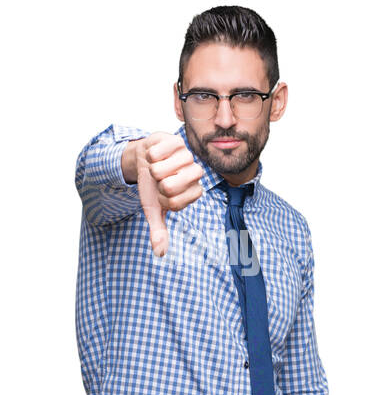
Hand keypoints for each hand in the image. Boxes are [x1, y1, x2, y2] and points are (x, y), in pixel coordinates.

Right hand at [131, 132, 203, 257]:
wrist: (145, 158)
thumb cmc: (152, 185)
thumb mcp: (153, 208)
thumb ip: (159, 230)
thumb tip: (160, 254)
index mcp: (194, 192)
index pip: (175, 202)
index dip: (161, 199)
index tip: (162, 194)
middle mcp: (196, 174)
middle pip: (169, 186)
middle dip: (155, 184)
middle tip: (159, 178)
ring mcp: (188, 156)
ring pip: (160, 169)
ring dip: (151, 168)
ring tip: (158, 165)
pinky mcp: (176, 141)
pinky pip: (155, 153)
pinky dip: (149, 154)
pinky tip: (156, 153)